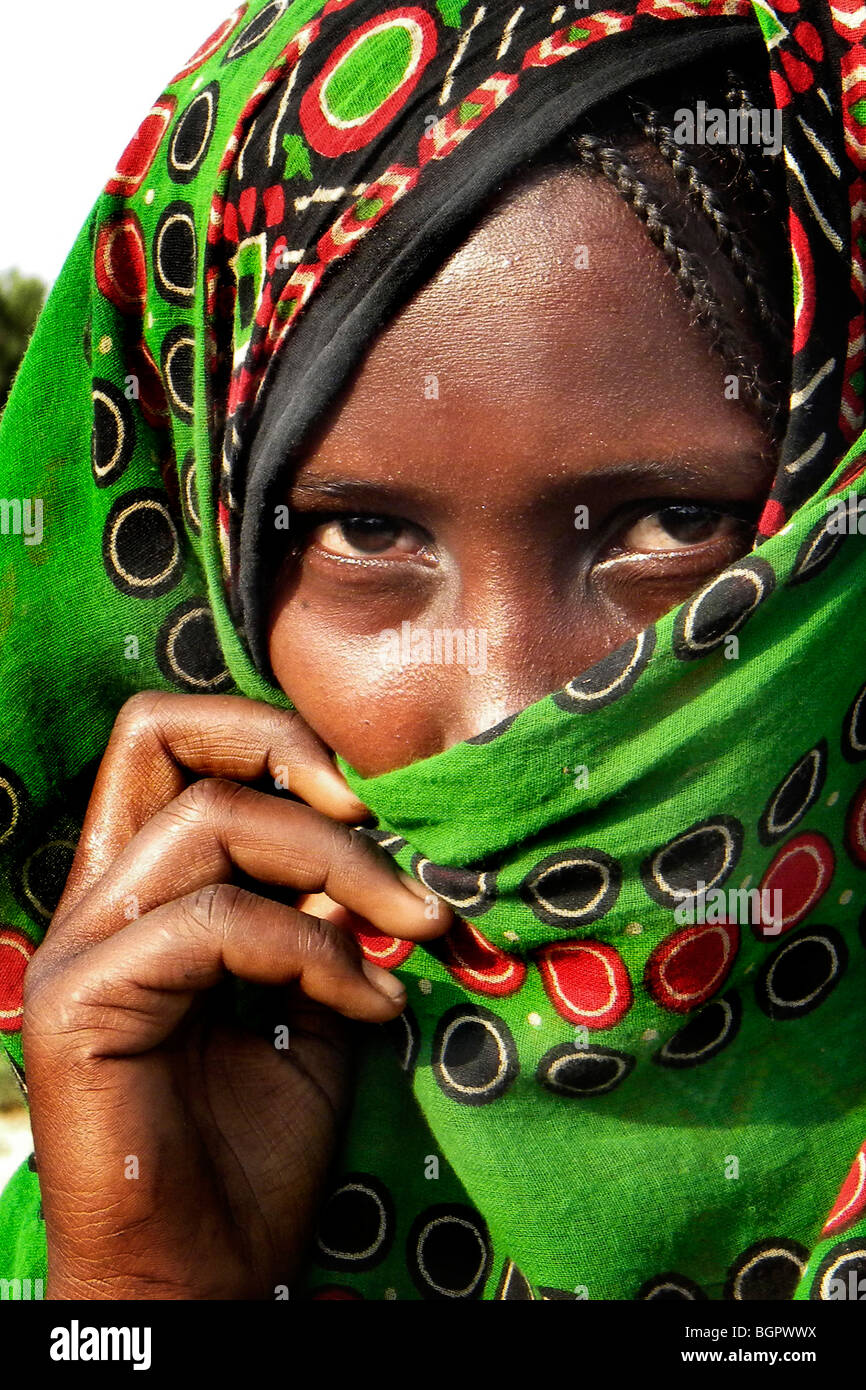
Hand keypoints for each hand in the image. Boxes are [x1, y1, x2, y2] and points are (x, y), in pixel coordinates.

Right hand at [22, 692, 447, 1299]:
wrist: (203, 1279)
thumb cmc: (252, 1154)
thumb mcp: (313, 1006)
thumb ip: (326, 921)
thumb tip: (370, 846)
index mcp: (144, 890)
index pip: (170, 743)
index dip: (269, 735)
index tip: (370, 797)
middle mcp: (100, 901)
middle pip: (159, 734)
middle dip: (289, 751)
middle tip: (385, 820)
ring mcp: (83, 947)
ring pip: (211, 821)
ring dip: (341, 867)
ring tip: (413, 933)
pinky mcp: (85, 1003)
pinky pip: (218, 925)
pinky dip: (317, 953)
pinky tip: (370, 1007)